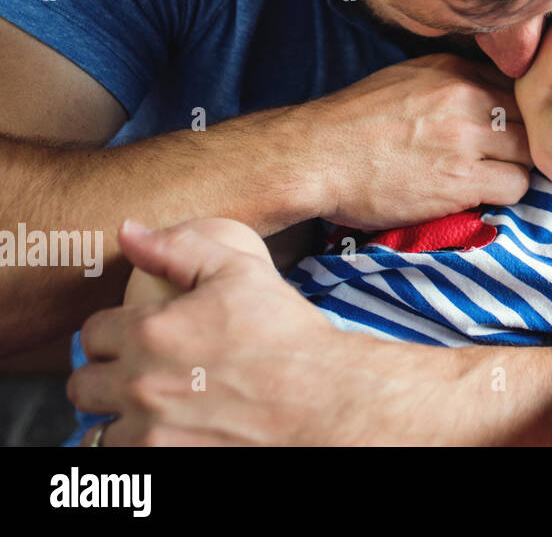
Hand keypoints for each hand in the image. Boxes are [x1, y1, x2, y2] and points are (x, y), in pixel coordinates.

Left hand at [68, 221, 354, 444]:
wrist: (323, 402)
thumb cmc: (288, 336)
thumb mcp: (240, 273)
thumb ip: (179, 248)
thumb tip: (128, 231)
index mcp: (149, 331)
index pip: (93, 333)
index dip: (114, 332)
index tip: (136, 338)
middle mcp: (139, 384)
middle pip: (82, 385)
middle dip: (105, 377)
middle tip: (140, 375)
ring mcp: (148, 433)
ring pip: (96, 431)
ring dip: (117, 419)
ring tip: (150, 412)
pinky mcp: (162, 466)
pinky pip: (117, 465)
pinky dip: (133, 451)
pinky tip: (164, 436)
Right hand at [294, 53, 531, 229]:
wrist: (314, 158)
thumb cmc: (352, 123)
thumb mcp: (405, 79)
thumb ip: (451, 81)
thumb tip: (487, 92)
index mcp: (453, 70)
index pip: (517, 85)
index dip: (518, 111)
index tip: (508, 128)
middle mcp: (465, 97)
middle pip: (530, 118)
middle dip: (523, 139)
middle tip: (504, 157)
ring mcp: (466, 138)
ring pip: (529, 152)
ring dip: (516, 167)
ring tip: (490, 177)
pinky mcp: (461, 179)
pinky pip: (516, 185)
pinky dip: (505, 193)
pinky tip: (480, 194)